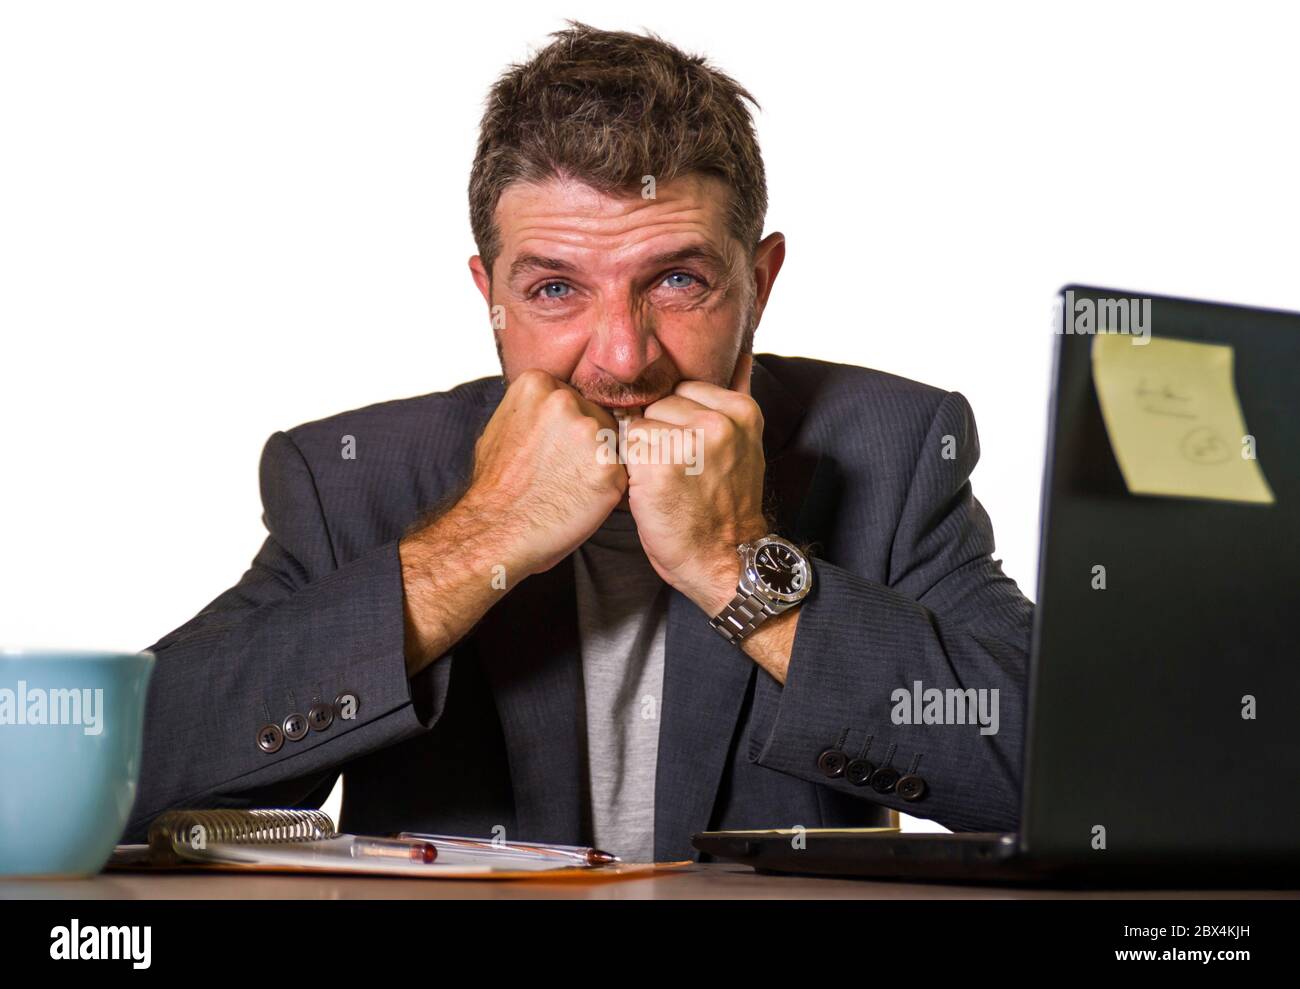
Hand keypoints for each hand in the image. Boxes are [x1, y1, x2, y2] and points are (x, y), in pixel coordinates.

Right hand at [460, 368, 625, 579]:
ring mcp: (588, 431)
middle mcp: (565, 399)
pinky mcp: (608, 465)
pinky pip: (621, 472)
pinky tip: (580, 499)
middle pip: (598, 416)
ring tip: (567, 485)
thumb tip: (554, 404)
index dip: (569, 429)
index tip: (552, 450)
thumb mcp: (503, 424)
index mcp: (538, 383)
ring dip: (599, 464)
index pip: (576, 398)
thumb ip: (534, 407)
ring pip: (612, 443)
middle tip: (560, 472)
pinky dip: (607, 488)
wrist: (494, 529)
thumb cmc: (495, 484)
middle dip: (587, 443)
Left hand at [624, 352, 768, 615]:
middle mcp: (719, 419)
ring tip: (663, 484)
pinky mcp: (659, 461)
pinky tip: (648, 493)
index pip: (683, 391)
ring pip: (638, 425)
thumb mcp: (740, 448)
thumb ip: (728, 403)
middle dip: (657, 436)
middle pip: (658, 404)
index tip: (690, 457)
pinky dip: (627, 471)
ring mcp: (690, 439)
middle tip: (676, 475)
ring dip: (639, 454)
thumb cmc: (723, 508)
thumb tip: (739, 352)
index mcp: (741, 410)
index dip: (675, 424)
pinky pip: (624, 447)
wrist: (727, 561)